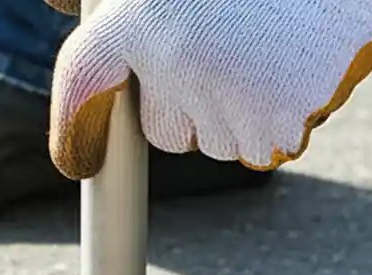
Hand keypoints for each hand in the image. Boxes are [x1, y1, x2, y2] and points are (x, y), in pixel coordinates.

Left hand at [44, 0, 371, 178]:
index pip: (83, 82)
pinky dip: (290, 115)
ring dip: (242, 110)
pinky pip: (273, 146)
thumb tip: (64, 13)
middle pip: (165, 128)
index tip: (81, 163)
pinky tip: (307, 59)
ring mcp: (229, 94)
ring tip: (274, 40)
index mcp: (134, 12)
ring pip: (221, 140)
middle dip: (188, 103)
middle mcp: (172, 59)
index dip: (77, 131)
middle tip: (225, 44)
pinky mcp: (283, 119)